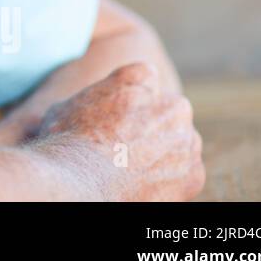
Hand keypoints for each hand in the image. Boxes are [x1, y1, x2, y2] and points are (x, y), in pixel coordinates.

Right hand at [34, 61, 204, 200]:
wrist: (79, 183)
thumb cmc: (66, 141)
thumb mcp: (68, 102)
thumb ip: (96, 98)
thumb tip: (89, 109)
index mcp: (141, 76)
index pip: (145, 78)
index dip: (129, 99)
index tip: (115, 117)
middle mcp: (173, 105)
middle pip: (168, 113)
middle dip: (152, 126)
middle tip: (122, 146)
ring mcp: (187, 141)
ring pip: (179, 144)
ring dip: (163, 153)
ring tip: (128, 168)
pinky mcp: (193, 176)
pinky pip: (185, 174)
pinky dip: (168, 181)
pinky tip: (139, 184)